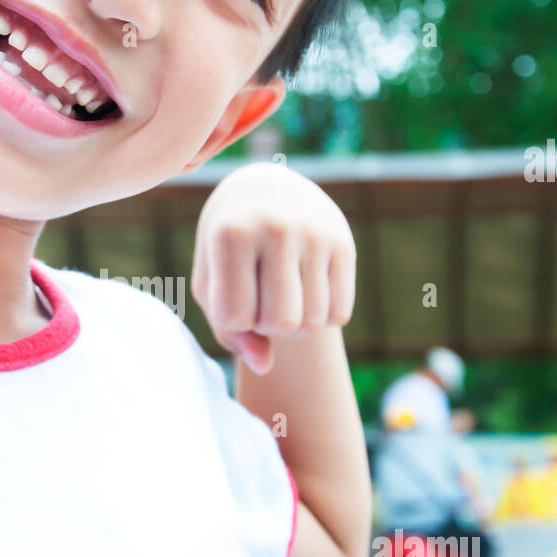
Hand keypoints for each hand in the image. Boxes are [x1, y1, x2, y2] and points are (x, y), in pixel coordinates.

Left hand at [191, 162, 356, 373]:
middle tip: (262, 302)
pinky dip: (322, 317)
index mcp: (231, 234)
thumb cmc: (227, 247)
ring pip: (314, 322)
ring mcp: (315, 233)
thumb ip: (228, 331)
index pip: (237, 318)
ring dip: (296, 324)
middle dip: (269, 327)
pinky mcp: (344, 242)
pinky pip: (339, 313)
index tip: (234, 296)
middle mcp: (275, 228)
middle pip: (283, 323)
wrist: (264, 189)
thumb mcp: (212, 282)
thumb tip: (264, 367)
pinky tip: (307, 294)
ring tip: (283, 297)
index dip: (234, 321)